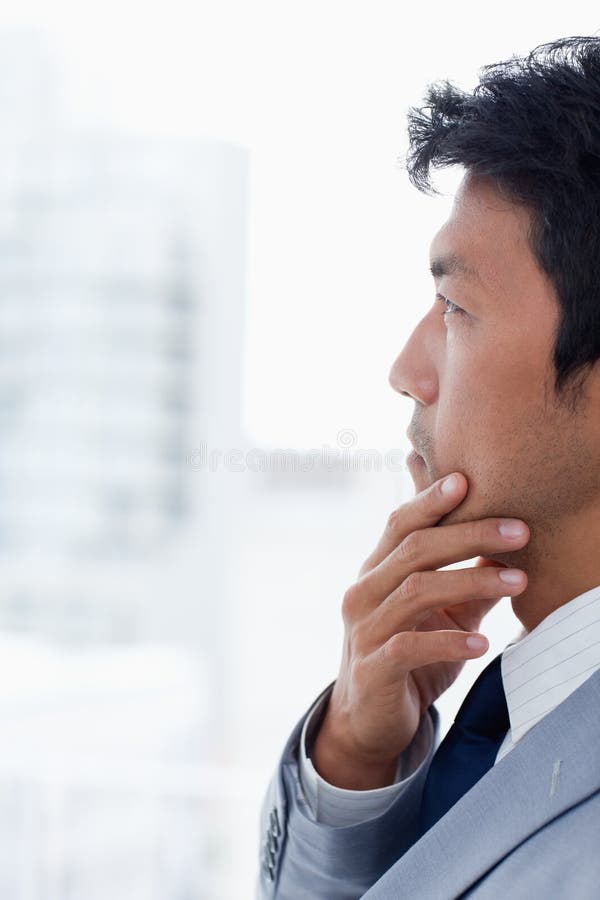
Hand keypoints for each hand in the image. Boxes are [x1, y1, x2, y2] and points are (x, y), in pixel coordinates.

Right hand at [310, 472, 528, 788]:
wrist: (369, 720)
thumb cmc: (409, 655)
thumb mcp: (441, 611)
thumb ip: (464, 575)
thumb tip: (508, 540)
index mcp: (376, 570)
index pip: (400, 523)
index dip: (430, 500)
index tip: (468, 480)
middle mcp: (364, 592)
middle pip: (415, 549)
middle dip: (470, 535)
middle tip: (520, 531)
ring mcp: (364, 629)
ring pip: (416, 591)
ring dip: (471, 581)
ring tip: (518, 582)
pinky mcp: (373, 668)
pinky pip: (410, 646)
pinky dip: (449, 642)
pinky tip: (483, 644)